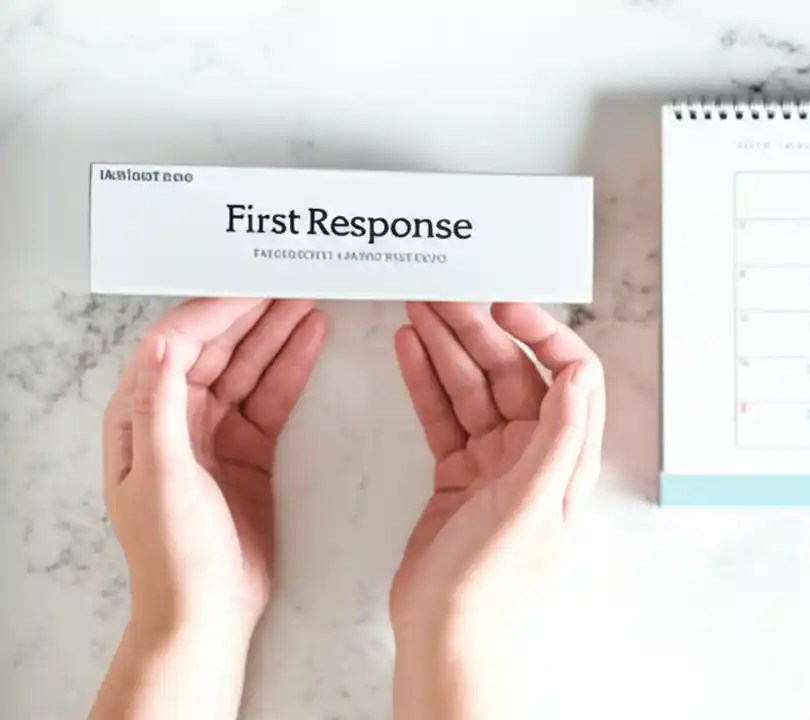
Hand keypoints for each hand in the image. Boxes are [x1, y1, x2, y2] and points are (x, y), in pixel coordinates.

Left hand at [91, 298, 326, 719]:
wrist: (208, 610)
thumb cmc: (173, 552)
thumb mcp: (163, 476)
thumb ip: (162, 406)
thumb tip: (165, 342)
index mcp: (141, 417)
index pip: (176, 345)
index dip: (213, 311)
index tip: (252, 286)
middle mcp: (177, 417)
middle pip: (216, 348)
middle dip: (251, 313)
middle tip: (290, 279)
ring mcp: (215, 433)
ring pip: (248, 367)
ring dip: (277, 332)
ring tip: (311, 297)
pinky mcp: (249, 451)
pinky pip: (272, 397)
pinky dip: (292, 366)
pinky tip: (313, 337)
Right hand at [389, 302, 604, 719]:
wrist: (450, 646)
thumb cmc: (495, 592)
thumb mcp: (533, 508)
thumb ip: (558, 438)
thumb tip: (578, 372)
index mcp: (565, 458)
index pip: (569, 376)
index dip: (542, 334)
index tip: (505, 306)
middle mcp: (534, 456)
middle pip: (512, 374)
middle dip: (478, 331)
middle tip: (442, 294)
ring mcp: (494, 465)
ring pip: (473, 389)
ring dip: (448, 348)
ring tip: (419, 307)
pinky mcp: (458, 477)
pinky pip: (445, 417)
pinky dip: (426, 382)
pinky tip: (411, 349)